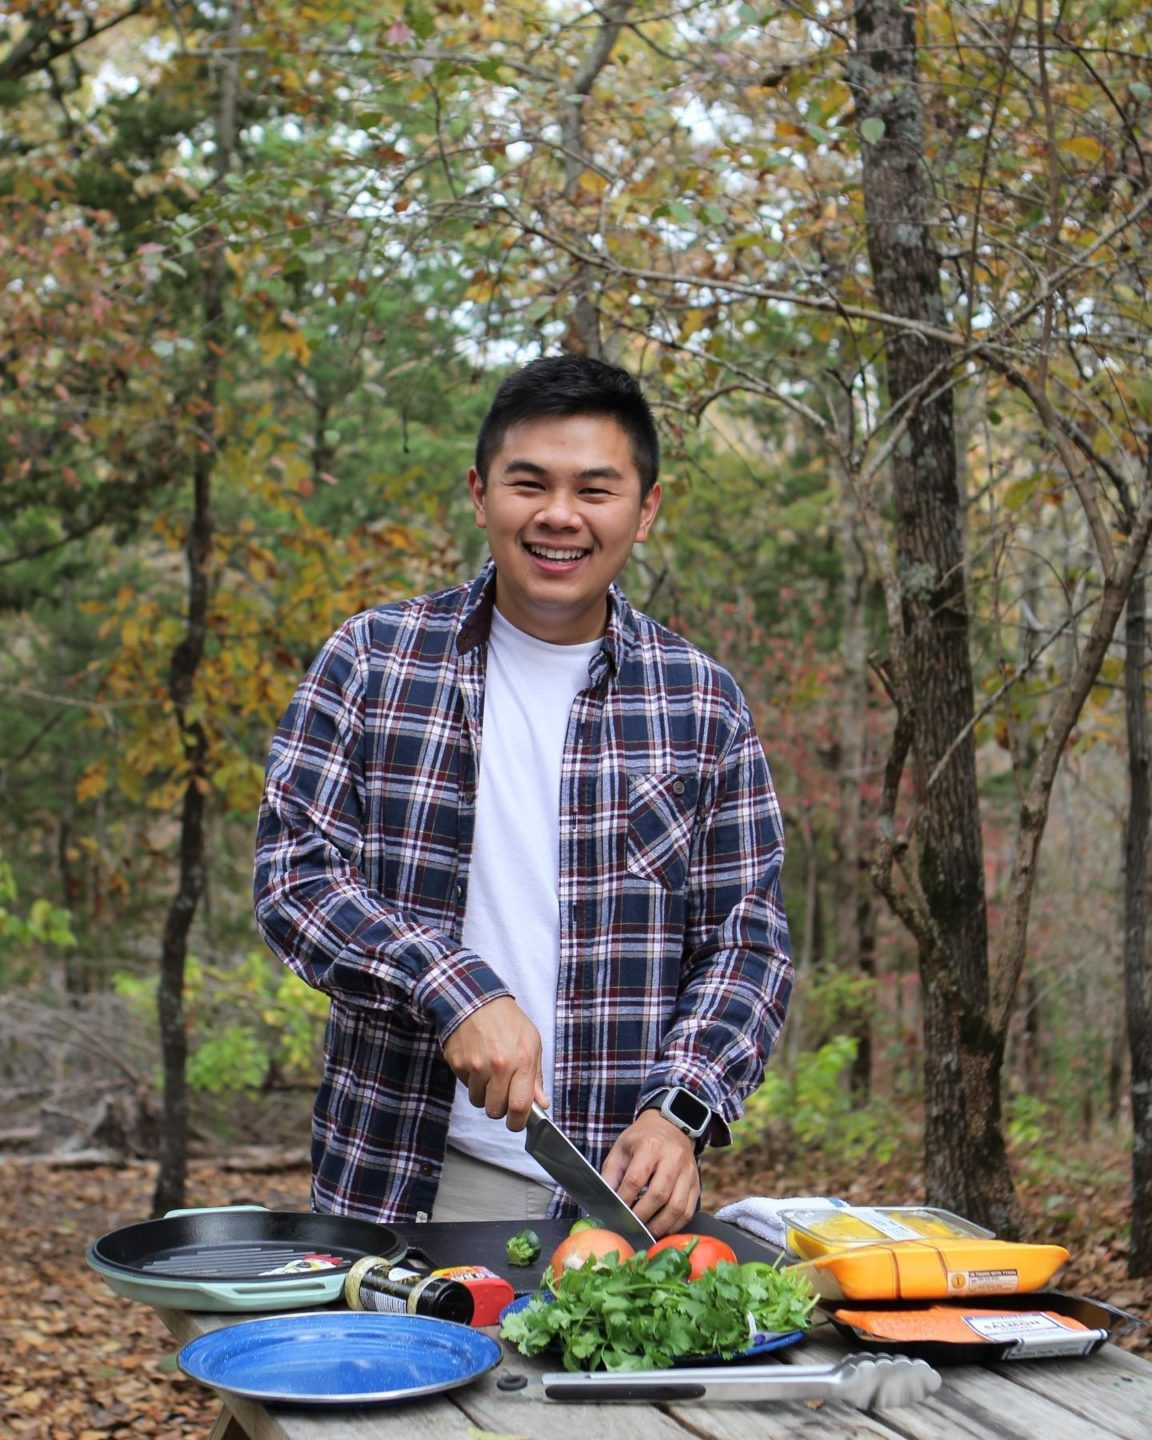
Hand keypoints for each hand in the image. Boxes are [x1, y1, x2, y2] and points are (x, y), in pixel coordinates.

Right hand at [441, 996, 547, 1130]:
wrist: (476, 1000)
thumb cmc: (508, 1020)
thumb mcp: (532, 1042)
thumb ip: (536, 1076)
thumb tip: (541, 1103)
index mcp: (522, 1061)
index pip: (520, 1106)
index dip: (518, 1122)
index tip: (517, 1122)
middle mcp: (498, 1066)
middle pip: (495, 1110)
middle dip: (499, 1108)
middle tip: (502, 1094)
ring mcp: (475, 1066)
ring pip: (478, 1101)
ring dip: (484, 1093)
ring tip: (489, 1073)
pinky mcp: (458, 1064)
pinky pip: (465, 1086)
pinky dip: (471, 1080)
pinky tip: (477, 1061)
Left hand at [600, 1110, 699, 1236]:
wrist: (672, 1126)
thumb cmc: (642, 1139)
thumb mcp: (622, 1147)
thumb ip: (611, 1173)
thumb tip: (606, 1199)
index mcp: (650, 1146)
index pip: (636, 1179)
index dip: (625, 1199)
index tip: (616, 1211)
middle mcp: (673, 1158)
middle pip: (658, 1194)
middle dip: (642, 1215)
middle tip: (630, 1226)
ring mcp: (688, 1172)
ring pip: (677, 1207)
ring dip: (660, 1225)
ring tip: (646, 1231)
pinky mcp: (696, 1184)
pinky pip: (688, 1211)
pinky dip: (675, 1225)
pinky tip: (662, 1228)